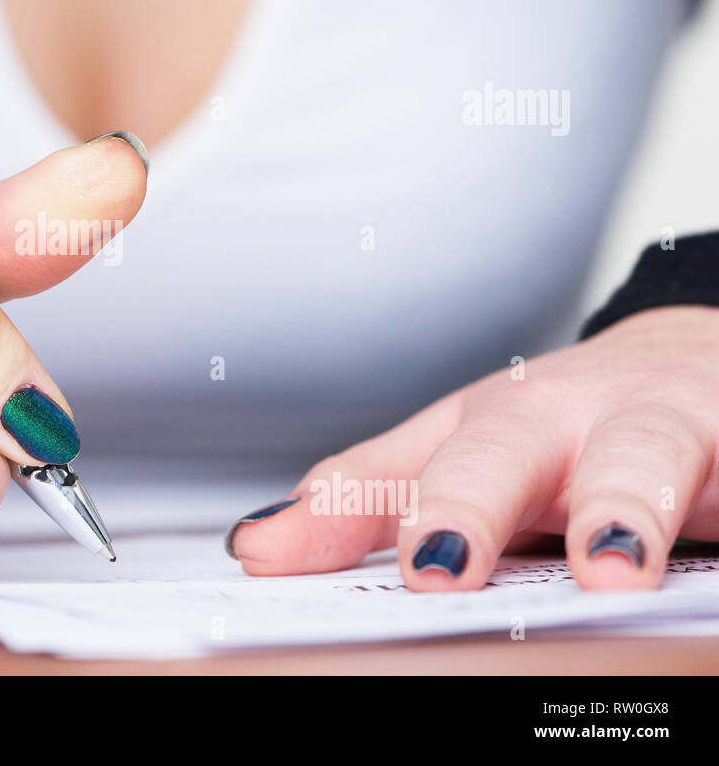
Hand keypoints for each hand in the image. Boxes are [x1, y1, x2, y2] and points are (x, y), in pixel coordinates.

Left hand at [228, 305, 718, 589]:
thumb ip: (362, 501)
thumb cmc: (564, 423)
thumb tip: (255, 547)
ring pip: (643, 452)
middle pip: (505, 450)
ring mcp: (657, 424)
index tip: (271, 559)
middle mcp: (560, 416)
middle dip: (467, 502)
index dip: (340, 513)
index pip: (398, 471)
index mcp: (484, 423)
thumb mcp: (457, 453)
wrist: (699, 362)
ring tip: (610, 564)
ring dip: (624, 500)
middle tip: (437, 566)